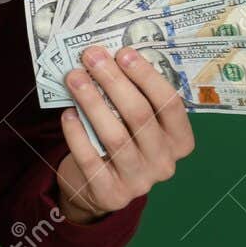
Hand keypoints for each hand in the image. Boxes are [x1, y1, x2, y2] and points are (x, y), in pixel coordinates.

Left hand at [55, 43, 196, 223]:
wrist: (97, 188)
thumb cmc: (119, 140)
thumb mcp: (133, 122)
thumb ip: (129, 97)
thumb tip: (107, 56)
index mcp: (178, 141)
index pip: (170, 105)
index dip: (148, 77)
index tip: (124, 52)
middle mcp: (164, 163)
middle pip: (140, 116)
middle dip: (114, 82)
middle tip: (91, 57)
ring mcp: (139, 181)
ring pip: (115, 136)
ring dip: (92, 102)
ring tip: (74, 77)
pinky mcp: (110, 194)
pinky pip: (91, 159)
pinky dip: (77, 134)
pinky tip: (67, 113)